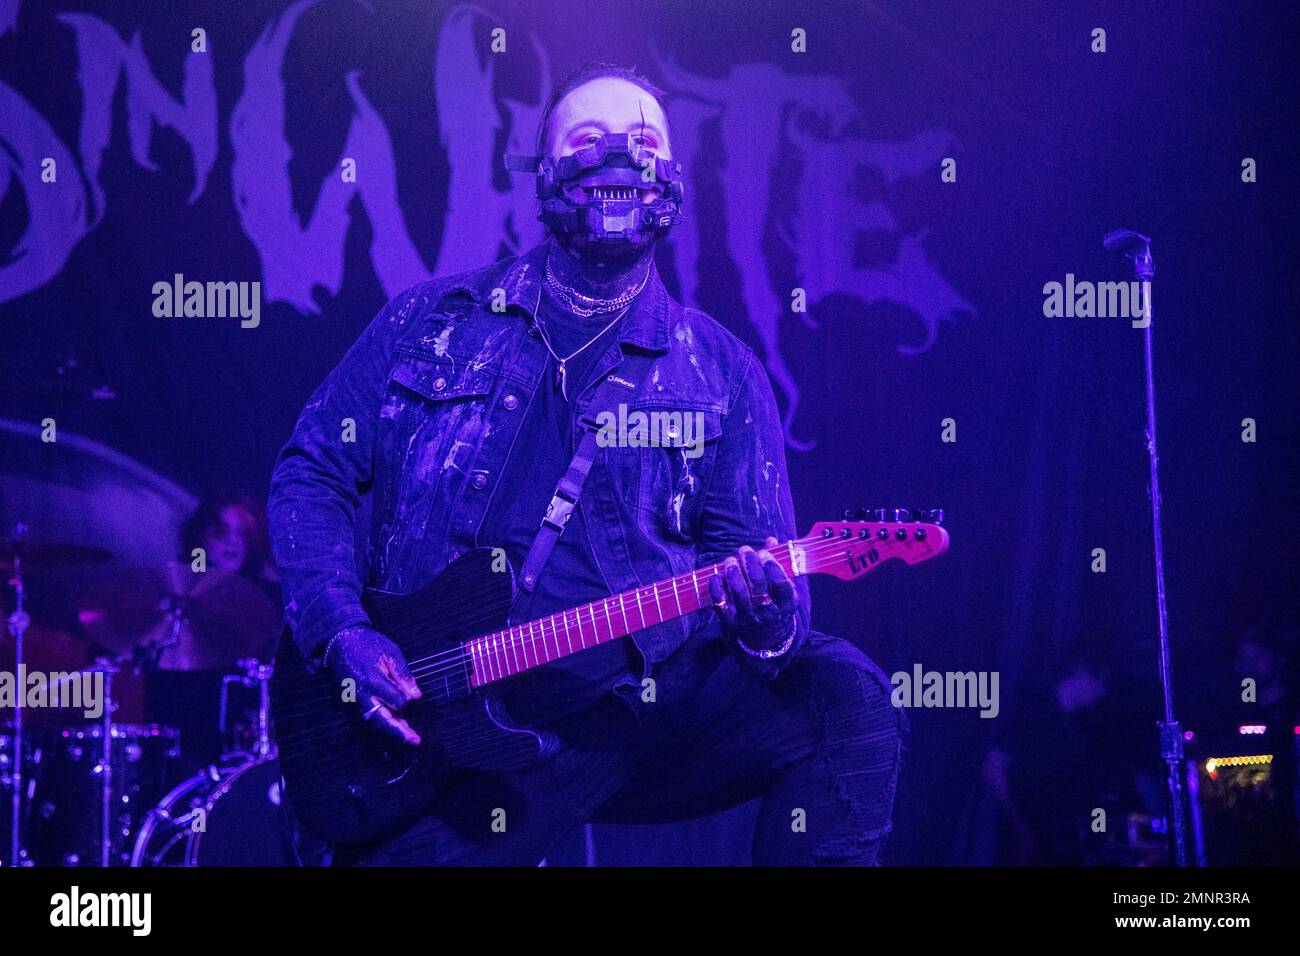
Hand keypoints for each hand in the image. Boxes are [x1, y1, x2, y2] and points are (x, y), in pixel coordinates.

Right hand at [326, 625, 421, 744]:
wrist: (340, 641)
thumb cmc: (368, 644)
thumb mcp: (391, 652)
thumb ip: (403, 674)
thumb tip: (416, 696)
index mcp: (374, 681)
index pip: (397, 701)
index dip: (408, 700)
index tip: (413, 694)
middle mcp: (363, 695)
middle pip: (382, 720)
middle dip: (399, 731)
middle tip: (415, 740)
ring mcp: (354, 700)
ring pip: (373, 722)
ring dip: (390, 730)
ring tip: (407, 735)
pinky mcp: (350, 701)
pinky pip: (366, 716)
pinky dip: (380, 723)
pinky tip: (393, 724)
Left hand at [708, 536, 798, 650]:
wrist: (766, 640)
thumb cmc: (775, 605)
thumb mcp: (783, 589)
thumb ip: (778, 564)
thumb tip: (771, 540)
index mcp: (787, 604)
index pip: (781, 584)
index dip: (772, 566)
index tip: (764, 553)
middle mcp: (769, 613)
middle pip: (759, 585)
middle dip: (750, 563)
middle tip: (745, 550)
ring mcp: (749, 618)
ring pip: (739, 593)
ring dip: (733, 572)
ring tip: (730, 560)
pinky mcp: (731, 622)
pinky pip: (720, 603)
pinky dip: (716, 588)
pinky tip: (716, 575)